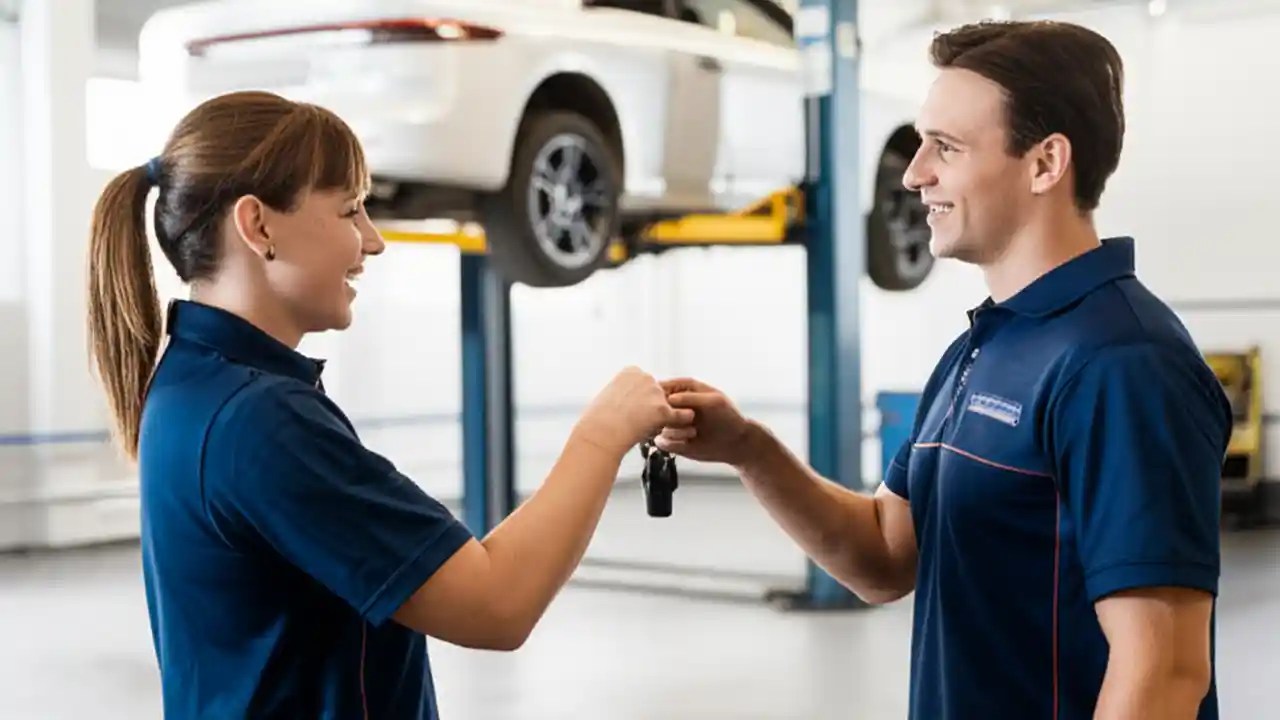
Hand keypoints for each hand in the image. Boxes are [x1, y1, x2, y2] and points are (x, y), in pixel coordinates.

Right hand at [574, 367, 694, 455]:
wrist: (600, 433)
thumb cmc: (598, 420)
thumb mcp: (607, 396)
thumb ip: (622, 393)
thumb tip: (627, 400)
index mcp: (631, 371)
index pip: (646, 383)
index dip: (643, 398)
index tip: (635, 409)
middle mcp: (645, 377)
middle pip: (659, 392)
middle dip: (655, 405)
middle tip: (645, 421)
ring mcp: (655, 393)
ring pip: (669, 404)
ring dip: (665, 415)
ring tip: (655, 429)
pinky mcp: (662, 409)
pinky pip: (680, 415)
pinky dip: (682, 421)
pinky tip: (684, 427)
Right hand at [654, 378, 755, 465]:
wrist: (735, 442)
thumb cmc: (728, 417)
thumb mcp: (714, 401)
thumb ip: (691, 397)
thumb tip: (669, 399)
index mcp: (682, 389)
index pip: (659, 387)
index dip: (660, 395)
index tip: (670, 404)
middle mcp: (672, 407)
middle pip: (653, 408)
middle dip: (665, 415)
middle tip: (685, 420)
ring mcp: (671, 424)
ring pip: (656, 426)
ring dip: (674, 430)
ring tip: (693, 432)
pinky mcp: (672, 441)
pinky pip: (661, 442)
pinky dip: (673, 443)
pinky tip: (688, 442)